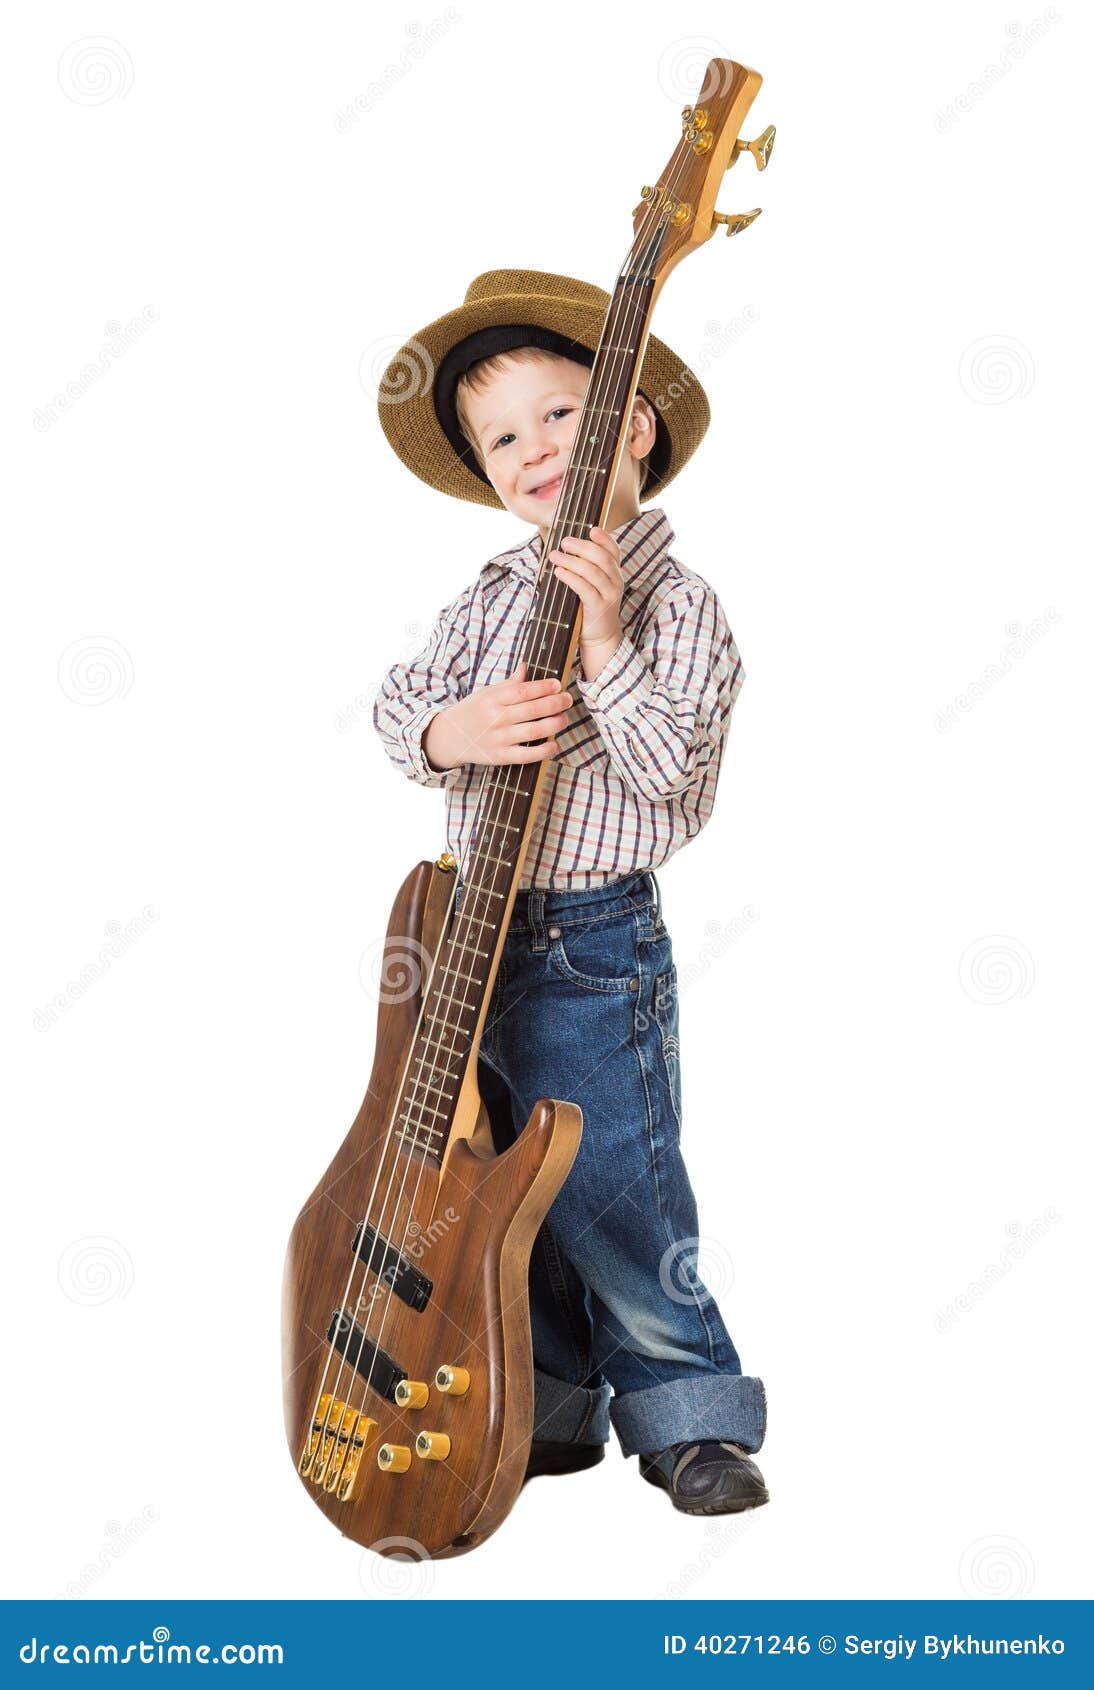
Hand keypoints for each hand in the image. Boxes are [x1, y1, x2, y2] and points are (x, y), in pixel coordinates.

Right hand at [422, 660, 571, 770]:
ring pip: (534, 730)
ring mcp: (499, 739)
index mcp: (494, 699)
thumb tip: (525, 667)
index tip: (558, 684)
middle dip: (556, 703)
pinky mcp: (501, 756)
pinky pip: (527, 755)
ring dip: (555, 724)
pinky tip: (554, 744)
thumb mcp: (486, 693)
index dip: (544, 687)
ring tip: (564, 718)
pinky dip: (544, 750)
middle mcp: (497, 718)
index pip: (524, 691)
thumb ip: (509, 683)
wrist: (449, 737)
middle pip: (533, 709)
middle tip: (568, 699)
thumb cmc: (472, 711)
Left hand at [549, 525, 622, 677]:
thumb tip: (564, 549)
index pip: (614, 550)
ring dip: (571, 561)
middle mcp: (616, 582)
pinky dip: (571, 577)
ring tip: (554, 555)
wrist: (600, 637)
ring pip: (592, 571)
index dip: (604, 538)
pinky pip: (585, 588)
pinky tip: (559, 572)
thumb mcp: (592, 585)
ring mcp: (609, 595)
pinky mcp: (599, 607)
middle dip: (582, 546)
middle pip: (601, 557)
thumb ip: (586, 568)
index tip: (591, 529)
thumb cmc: (590, 608)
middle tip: (564, 541)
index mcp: (615, 573)